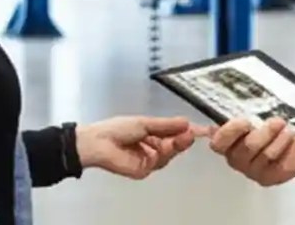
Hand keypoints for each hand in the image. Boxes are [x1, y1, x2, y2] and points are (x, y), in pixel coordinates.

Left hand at [75, 116, 207, 179]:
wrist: (99, 142)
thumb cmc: (117, 129)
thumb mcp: (145, 123)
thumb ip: (166, 125)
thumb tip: (187, 123)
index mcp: (149, 135)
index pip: (170, 135)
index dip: (183, 132)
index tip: (196, 128)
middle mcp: (150, 148)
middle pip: (171, 147)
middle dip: (182, 140)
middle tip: (191, 134)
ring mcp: (147, 161)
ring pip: (167, 156)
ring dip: (174, 146)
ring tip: (180, 138)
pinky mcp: (142, 171)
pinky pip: (158, 163)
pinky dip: (162, 154)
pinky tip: (165, 147)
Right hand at [208, 117, 294, 186]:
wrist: (287, 139)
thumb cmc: (265, 126)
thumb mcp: (251, 115)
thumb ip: (236, 116)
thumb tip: (212, 125)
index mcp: (226, 144)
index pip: (218, 143)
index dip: (230, 132)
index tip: (246, 121)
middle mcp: (236, 160)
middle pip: (247, 147)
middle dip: (265, 132)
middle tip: (278, 121)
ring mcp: (251, 171)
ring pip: (266, 154)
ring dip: (279, 137)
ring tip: (288, 127)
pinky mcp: (268, 178)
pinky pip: (278, 163)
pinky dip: (285, 146)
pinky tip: (290, 136)